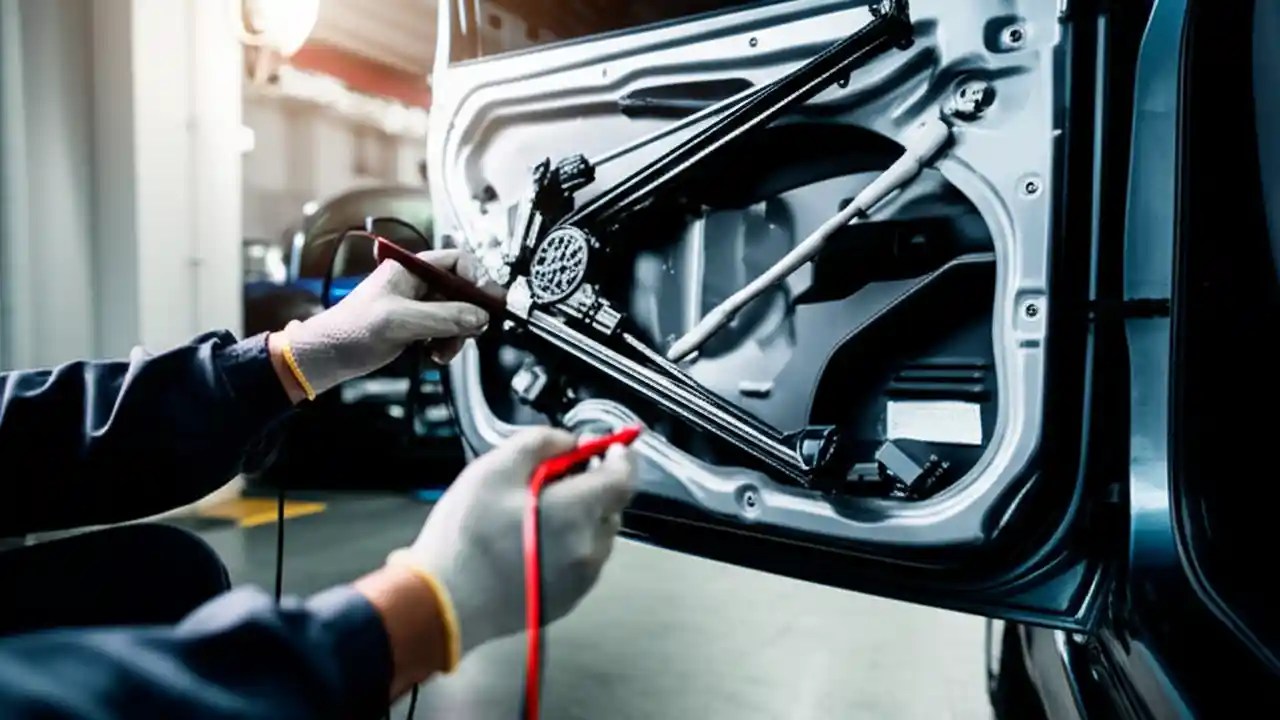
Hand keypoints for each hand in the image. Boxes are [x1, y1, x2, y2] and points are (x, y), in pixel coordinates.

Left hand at [281, 248, 494, 397]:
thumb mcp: (400, 320)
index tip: (488, 301)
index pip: (457, 262)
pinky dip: (447, 344)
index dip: (477, 279)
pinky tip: (434, 355)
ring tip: (445, 350)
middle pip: (462, 291)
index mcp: (411, 269)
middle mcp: (417, 284)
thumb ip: (443, 317)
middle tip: (472, 331)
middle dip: (469, 314)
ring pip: (457, 315)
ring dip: (458, 334)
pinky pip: (446, 332)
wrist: (328, 356)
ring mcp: (418, 307)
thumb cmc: (350, 329)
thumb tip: (479, 316)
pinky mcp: (417, 328)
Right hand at [400, 427, 636, 655]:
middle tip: (556, 475)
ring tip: (537, 511)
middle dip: (592, 485)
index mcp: (577, 512)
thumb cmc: (466, 537)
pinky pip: (583, 560)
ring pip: (597, 533)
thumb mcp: (496, 469)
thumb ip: (541, 443)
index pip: (624, 477)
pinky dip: (570, 543)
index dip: (619, 455)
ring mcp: (581, 579)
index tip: (605, 445)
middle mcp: (589, 548)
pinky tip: (534, 540)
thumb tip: (569, 442)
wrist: (445, 603)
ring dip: (581, 515)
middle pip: (611, 505)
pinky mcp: (568, 599)